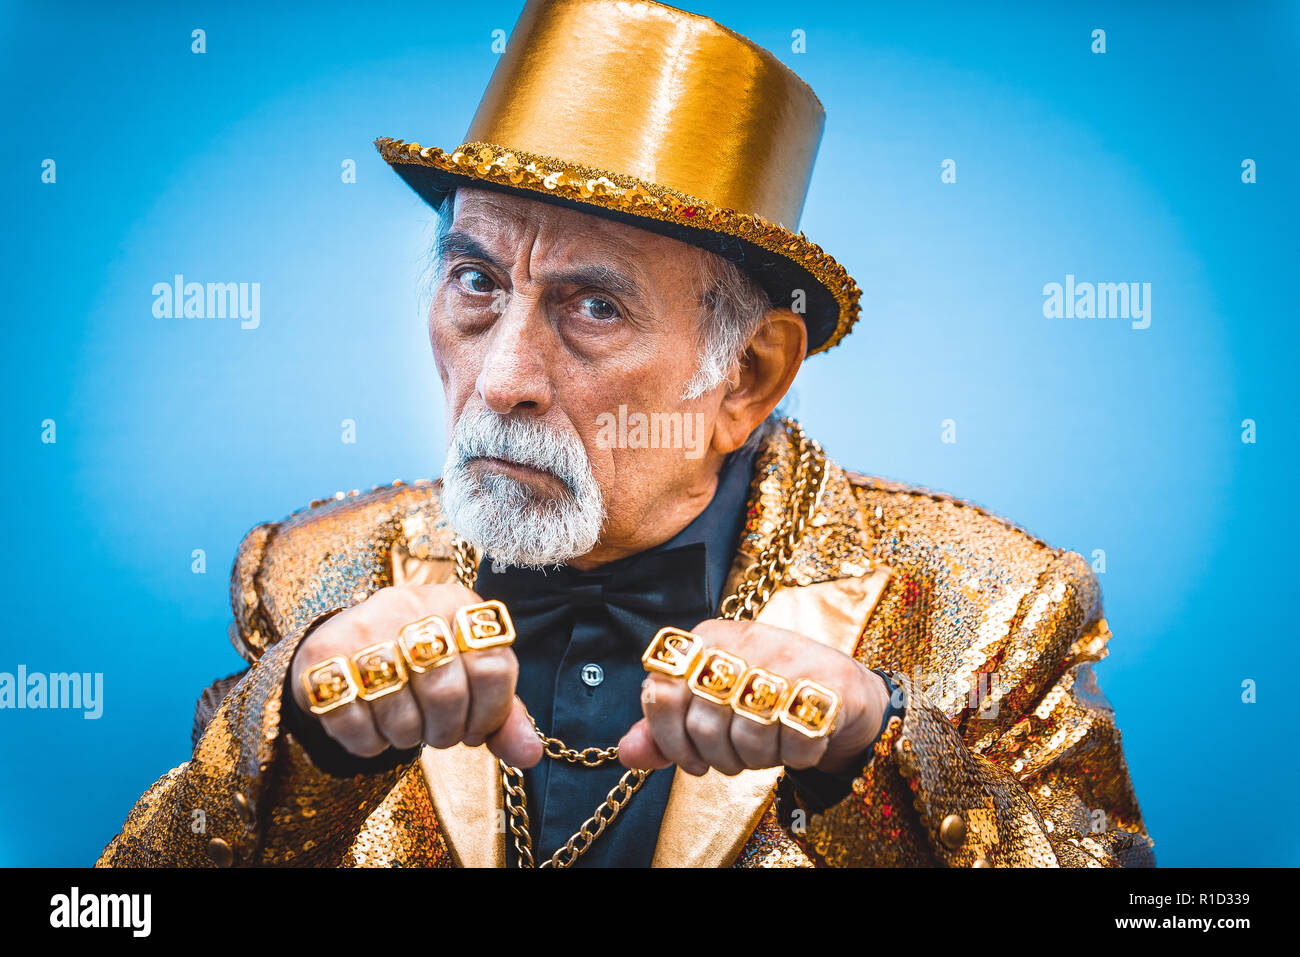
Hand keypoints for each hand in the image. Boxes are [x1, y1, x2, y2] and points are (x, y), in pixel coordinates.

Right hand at [289, 583, 542, 767]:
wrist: (348, 645)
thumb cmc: (422, 665)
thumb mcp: (469, 678)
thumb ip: (503, 714)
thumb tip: (530, 754)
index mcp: (458, 603)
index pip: (493, 667)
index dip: (489, 714)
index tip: (475, 729)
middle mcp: (410, 605)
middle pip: (447, 693)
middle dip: (447, 731)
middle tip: (439, 735)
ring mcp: (363, 626)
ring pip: (401, 713)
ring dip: (407, 738)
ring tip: (407, 728)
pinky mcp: (323, 654)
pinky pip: (354, 724)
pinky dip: (369, 743)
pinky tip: (375, 729)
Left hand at [617, 619, 889, 775]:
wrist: (843, 691)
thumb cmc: (768, 697)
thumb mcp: (712, 702)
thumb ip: (666, 727)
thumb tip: (626, 754)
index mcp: (711, 637)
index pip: (662, 690)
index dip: (667, 737)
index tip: (687, 757)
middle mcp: (748, 640)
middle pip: (704, 722)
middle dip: (715, 756)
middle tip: (731, 758)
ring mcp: (791, 660)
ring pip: (748, 736)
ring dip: (755, 760)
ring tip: (764, 749)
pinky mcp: (830, 686)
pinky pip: (794, 744)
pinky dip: (794, 758)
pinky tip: (796, 744)